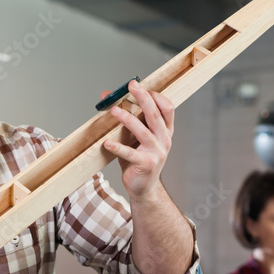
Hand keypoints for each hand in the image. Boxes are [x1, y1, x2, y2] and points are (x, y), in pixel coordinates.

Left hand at [104, 80, 174, 199]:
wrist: (143, 187)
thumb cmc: (138, 158)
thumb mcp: (132, 136)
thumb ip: (124, 116)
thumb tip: (107, 95)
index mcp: (165, 130)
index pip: (167, 108)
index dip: (155, 95)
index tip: (138, 87)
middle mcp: (164, 140)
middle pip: (155, 115)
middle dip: (144, 98)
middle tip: (131, 86)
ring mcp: (157, 152)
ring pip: (143, 132)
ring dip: (128, 120)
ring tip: (114, 111)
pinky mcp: (146, 164)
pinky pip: (130, 154)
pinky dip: (118, 147)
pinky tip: (107, 143)